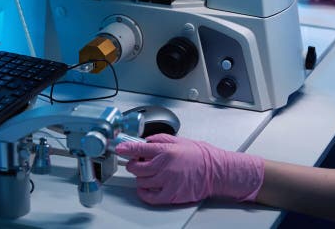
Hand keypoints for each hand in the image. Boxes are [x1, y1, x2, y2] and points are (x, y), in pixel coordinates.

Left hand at [115, 134, 263, 204]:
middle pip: (136, 168)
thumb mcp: (179, 140)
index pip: (138, 149)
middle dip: (134, 164)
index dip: (125, 149)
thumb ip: (160, 140)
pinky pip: (149, 196)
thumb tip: (145, 142)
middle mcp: (164, 167)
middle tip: (139, 161)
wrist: (215, 171)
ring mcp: (166, 182)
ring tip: (149, 173)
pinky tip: (147, 186)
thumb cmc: (200, 155)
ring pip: (140, 181)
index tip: (119, 148)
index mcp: (166, 151)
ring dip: (141, 177)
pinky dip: (144, 192)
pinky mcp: (170, 195)